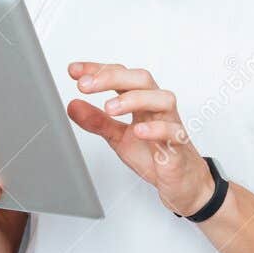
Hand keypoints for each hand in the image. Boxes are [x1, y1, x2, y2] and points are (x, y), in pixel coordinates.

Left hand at [65, 61, 212, 215]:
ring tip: (109, 108)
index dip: (98, 70)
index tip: (74, 70)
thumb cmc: (154, 153)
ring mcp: (170, 124)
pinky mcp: (178, 146)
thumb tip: (73, 106)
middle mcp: (157, 107)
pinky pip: (173, 132)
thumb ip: (97, 121)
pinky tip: (139, 131)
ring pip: (162, 99)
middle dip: (112, 78)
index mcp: (141, 101)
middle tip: (86, 85)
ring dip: (134, 99)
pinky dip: (157, 129)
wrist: (180, 181)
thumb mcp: (118, 137)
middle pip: (141, 79)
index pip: (121, 76)